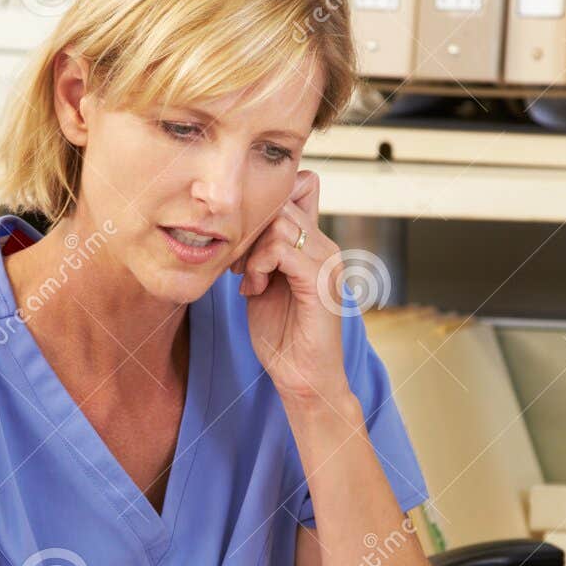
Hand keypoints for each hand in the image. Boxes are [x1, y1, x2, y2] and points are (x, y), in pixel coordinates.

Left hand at [235, 170, 349, 403]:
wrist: (304, 377)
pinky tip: (254, 288)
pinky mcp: (320, 282)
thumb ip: (262, 253)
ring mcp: (327, 263)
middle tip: (238, 264)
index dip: (266, 203)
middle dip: (251, 227)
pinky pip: (283, 250)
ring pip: (280, 223)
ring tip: (247, 279)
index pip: (301, 188)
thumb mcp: (266, 283)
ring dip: (253, 249)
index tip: (242, 242)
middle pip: (284, 201)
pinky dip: (260, 265)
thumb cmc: (284, 336)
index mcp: (316, 245)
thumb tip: (238, 229)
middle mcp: (326, 247)